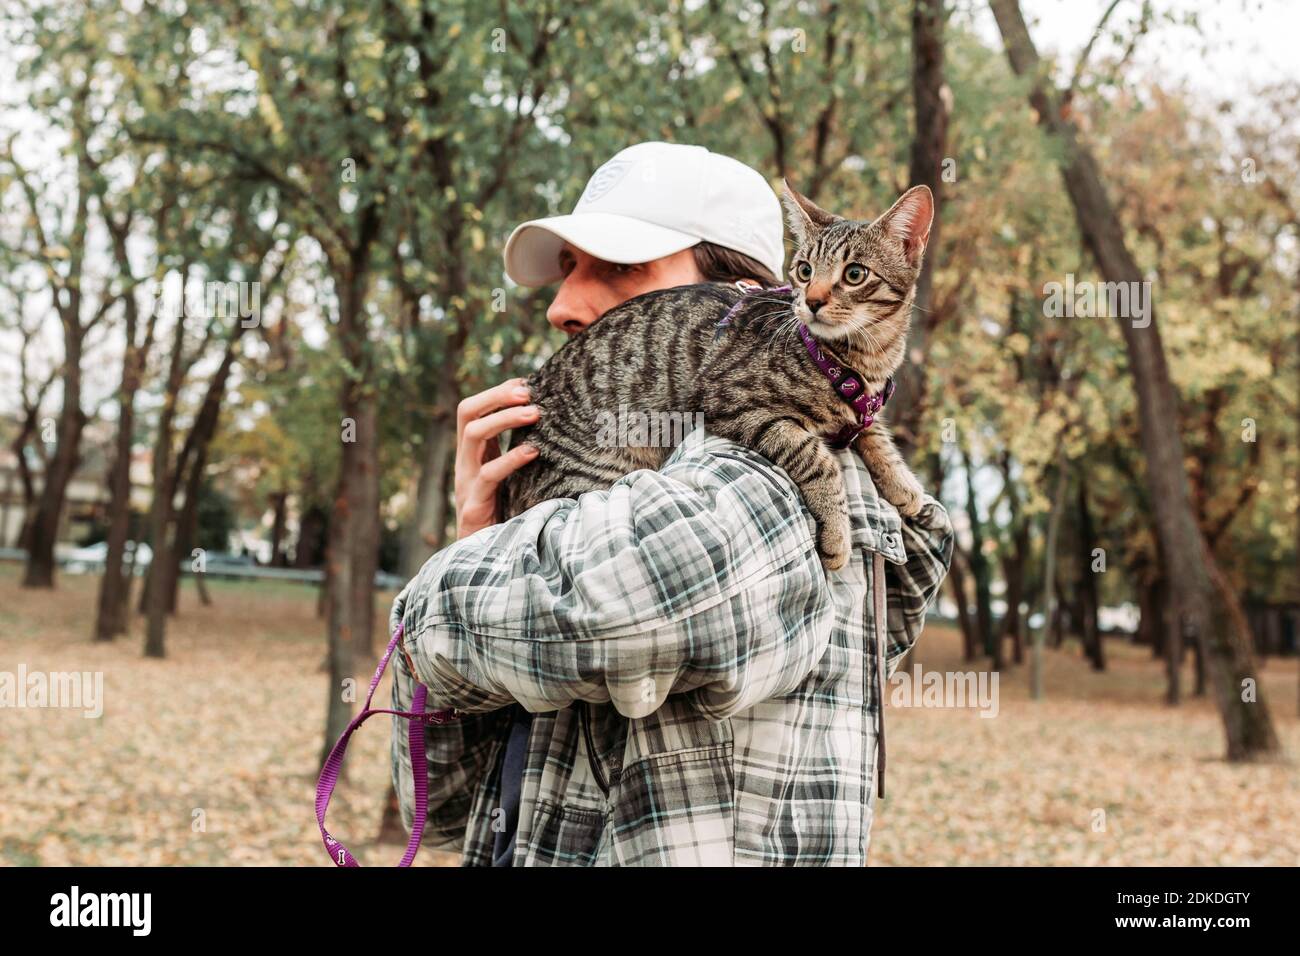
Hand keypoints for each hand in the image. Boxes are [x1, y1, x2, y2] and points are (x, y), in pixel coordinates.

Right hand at [454, 377, 540, 538]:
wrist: (482, 560)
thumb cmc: (503, 516)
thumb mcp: (510, 479)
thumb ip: (519, 454)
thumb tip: (552, 427)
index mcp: (472, 454)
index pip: (472, 409)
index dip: (496, 392)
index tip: (526, 382)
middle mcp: (464, 463)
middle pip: (467, 413)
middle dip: (496, 396)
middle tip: (529, 391)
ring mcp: (466, 483)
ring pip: (472, 436)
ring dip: (504, 419)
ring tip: (535, 413)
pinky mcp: (474, 505)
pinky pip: (488, 475)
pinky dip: (511, 459)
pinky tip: (533, 452)